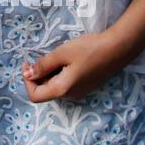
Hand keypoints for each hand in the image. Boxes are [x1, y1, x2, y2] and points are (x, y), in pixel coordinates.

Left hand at [23, 0, 144, 101]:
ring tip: (55, 57)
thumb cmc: (89, 49)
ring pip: (54, 87)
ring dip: (48, 74)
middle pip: (44, 92)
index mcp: (63, 89)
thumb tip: (27, 74)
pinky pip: (65, 84)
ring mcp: (79, 92)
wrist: (118, 49)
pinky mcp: (85, 86)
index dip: (27, 80)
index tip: (28, 62)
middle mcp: (70, 96)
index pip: (35, 96)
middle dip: (37, 76)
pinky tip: (65, 60)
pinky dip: (58, 74)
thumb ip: (43, 65)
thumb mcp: (62, 54)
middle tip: (41, 57)